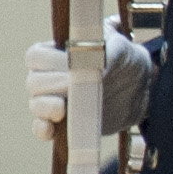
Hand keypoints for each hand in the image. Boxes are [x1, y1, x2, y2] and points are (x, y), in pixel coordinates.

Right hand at [24, 21, 155, 139]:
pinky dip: (43, 129)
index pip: (36, 56)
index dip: (50, 62)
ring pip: (36, 105)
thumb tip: (103, 45)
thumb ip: (112, 43)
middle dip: (50, 85)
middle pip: (34, 82)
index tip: (70, 66)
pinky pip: (41, 128)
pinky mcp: (61, 124)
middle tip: (71, 86)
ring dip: (45, 108)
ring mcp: (52, 102)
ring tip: (61, 108)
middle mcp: (48, 77)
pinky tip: (51, 130)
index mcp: (54, 54)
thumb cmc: (123, 61)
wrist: (138, 90)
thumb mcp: (122, 48)